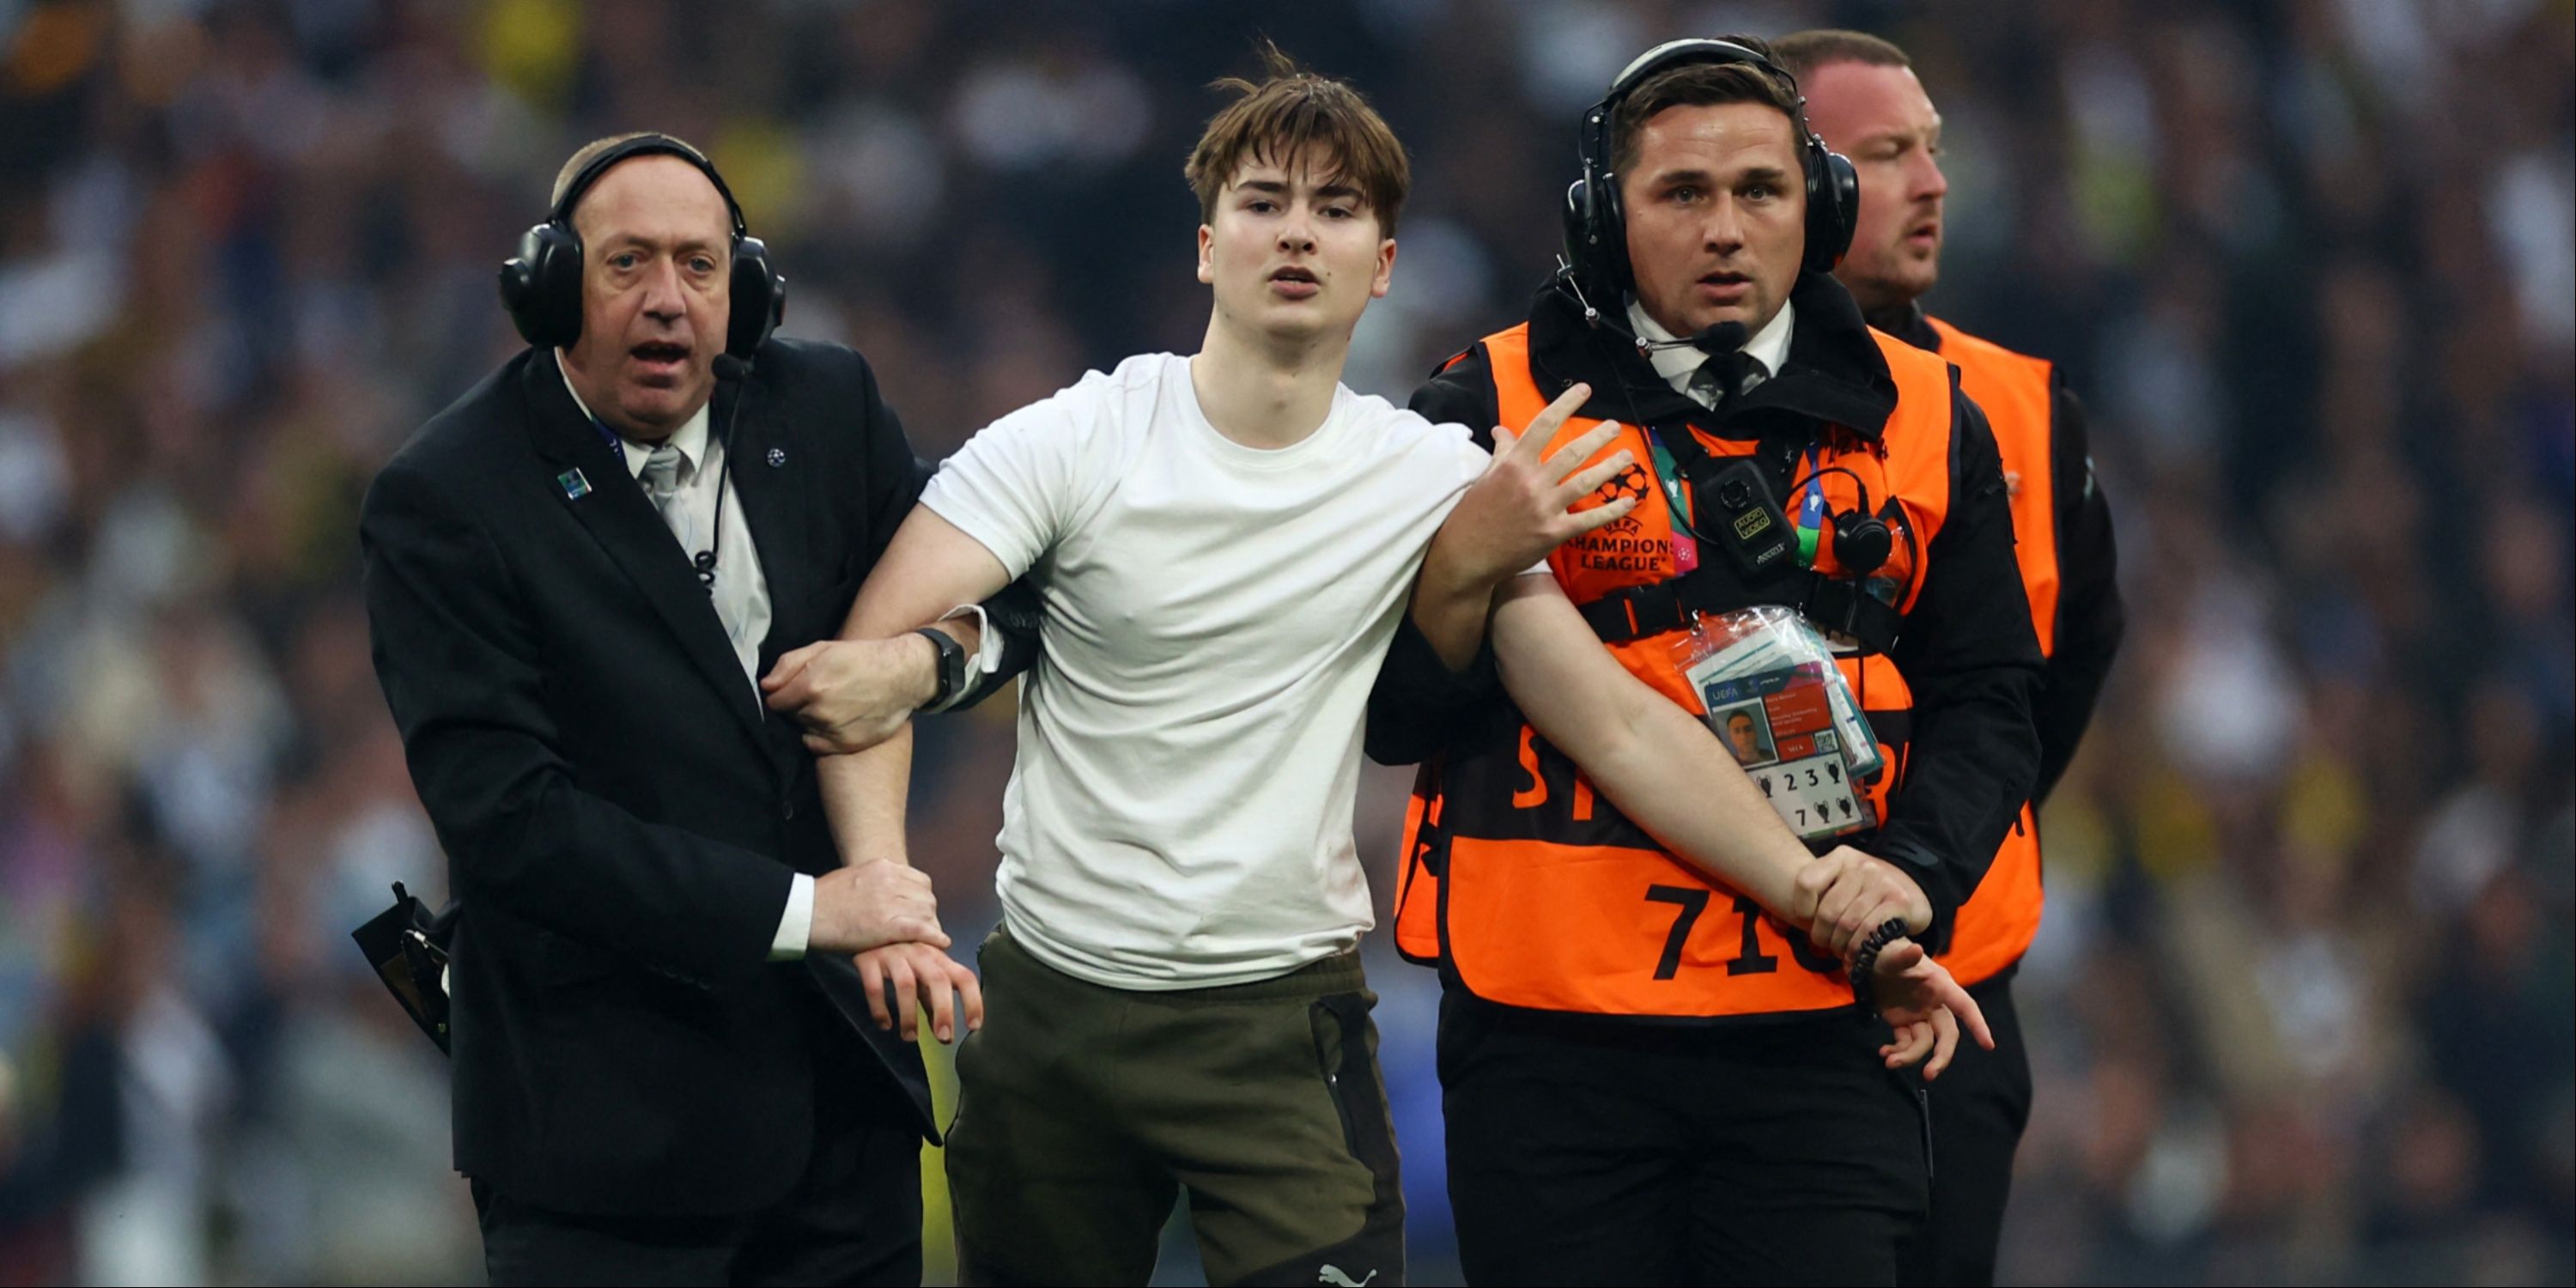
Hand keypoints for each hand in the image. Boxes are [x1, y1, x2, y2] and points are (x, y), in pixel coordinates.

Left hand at [761, 636, 936, 754]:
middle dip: (796, 705)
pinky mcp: (846, 745)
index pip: (774, 701)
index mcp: (811, 685)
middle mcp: (820, 712)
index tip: (792, 689)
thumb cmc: (861, 657)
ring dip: (809, 719)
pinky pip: (815, 744)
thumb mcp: (823, 648)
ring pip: (803, 729)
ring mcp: (833, 731)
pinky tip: (835, 720)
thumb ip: (788, 664)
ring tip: (830, 704)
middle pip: (789, 716)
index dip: (781, 694)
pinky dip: (819, 734)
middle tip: (817, 693)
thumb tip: (765, 686)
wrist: (903, 675)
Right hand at [807, 860, 946, 954]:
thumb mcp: (855, 876)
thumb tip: (889, 892)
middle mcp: (891, 880)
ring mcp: (889, 902)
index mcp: (883, 867)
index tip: (919, 910)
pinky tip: (941, 943)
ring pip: (926, 912)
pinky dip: (933, 936)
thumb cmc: (824, 898)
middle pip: (926, 897)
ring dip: (928, 926)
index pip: (920, 881)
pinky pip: (920, 929)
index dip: (922, 899)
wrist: (805, 910)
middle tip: (923, 927)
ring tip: (926, 938)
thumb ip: (876, 882)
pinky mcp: (887, 924)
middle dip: (927, 913)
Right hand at [854, 941, 984, 1043]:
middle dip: (944, 1011)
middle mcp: (920, 954)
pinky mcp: (869, 960)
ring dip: (910, 1015)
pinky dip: (880, 1008)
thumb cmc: (903, 959)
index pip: (964, 977)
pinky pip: (875, 986)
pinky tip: (884, 1024)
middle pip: (938, 980)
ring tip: (910, 1037)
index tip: (974, 1026)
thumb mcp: (921, 977)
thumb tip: (944, 1035)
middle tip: (944, 1037)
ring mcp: (894, 955)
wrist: (867, 930)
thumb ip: (933, 1003)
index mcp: (938, 959)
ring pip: (906, 984)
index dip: (973, 1000)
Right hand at [1430, 383, 1641, 587]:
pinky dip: (1612, 510)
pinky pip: (1589, 519)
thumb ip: (1502, 452)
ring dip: (1610, 467)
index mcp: (1514, 463)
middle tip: (1615, 426)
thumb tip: (1502, 430)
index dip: (1566, 405)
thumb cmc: (1474, 512)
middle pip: (1573, 453)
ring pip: (1586, 482)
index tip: (1585, 390)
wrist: (1467, 554)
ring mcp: (1545, 508)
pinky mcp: (1554, 533)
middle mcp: (1532, 482)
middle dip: (1598, 437)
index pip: (1544, 425)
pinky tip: (1630, 500)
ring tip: (1628, 456)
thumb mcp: (1485, 476)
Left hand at [1791, 846, 1931, 956]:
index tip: (1808, 922)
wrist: (1911, 893)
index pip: (1806, 882)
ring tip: (1842, 951)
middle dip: (1823, 937)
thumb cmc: (1864, 897)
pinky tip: (1858, 953)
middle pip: (1827, 911)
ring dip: (1842, 946)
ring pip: (1848, 924)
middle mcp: (1861, 865)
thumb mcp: (1839, 887)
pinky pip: (1869, 931)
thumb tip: (1775, 922)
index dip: (1801, 910)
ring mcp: (1882, 882)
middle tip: (1828, 945)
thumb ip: (1810, 900)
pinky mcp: (1899, 901)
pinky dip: (1860, 948)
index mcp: (1840, 857)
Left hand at [1867, 939, 1994, 1078]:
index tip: (1988, 1045)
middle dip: (1941, 1056)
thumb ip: (1903, 956)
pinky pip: (1905, 1043)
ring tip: (1889, 1062)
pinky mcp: (1903, 1022)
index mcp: (1940, 986)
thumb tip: (1917, 949)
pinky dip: (1896, 1051)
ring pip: (1924, 1043)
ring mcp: (1919, 1015)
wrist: (1867, 957)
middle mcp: (1934, 1004)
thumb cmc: (1886, 952)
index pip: (1965, 1006)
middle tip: (1929, 1075)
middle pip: (1947, 1035)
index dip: (1978, 1024)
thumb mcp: (1892, 954)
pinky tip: (1884, 1053)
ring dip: (1909, 1056)